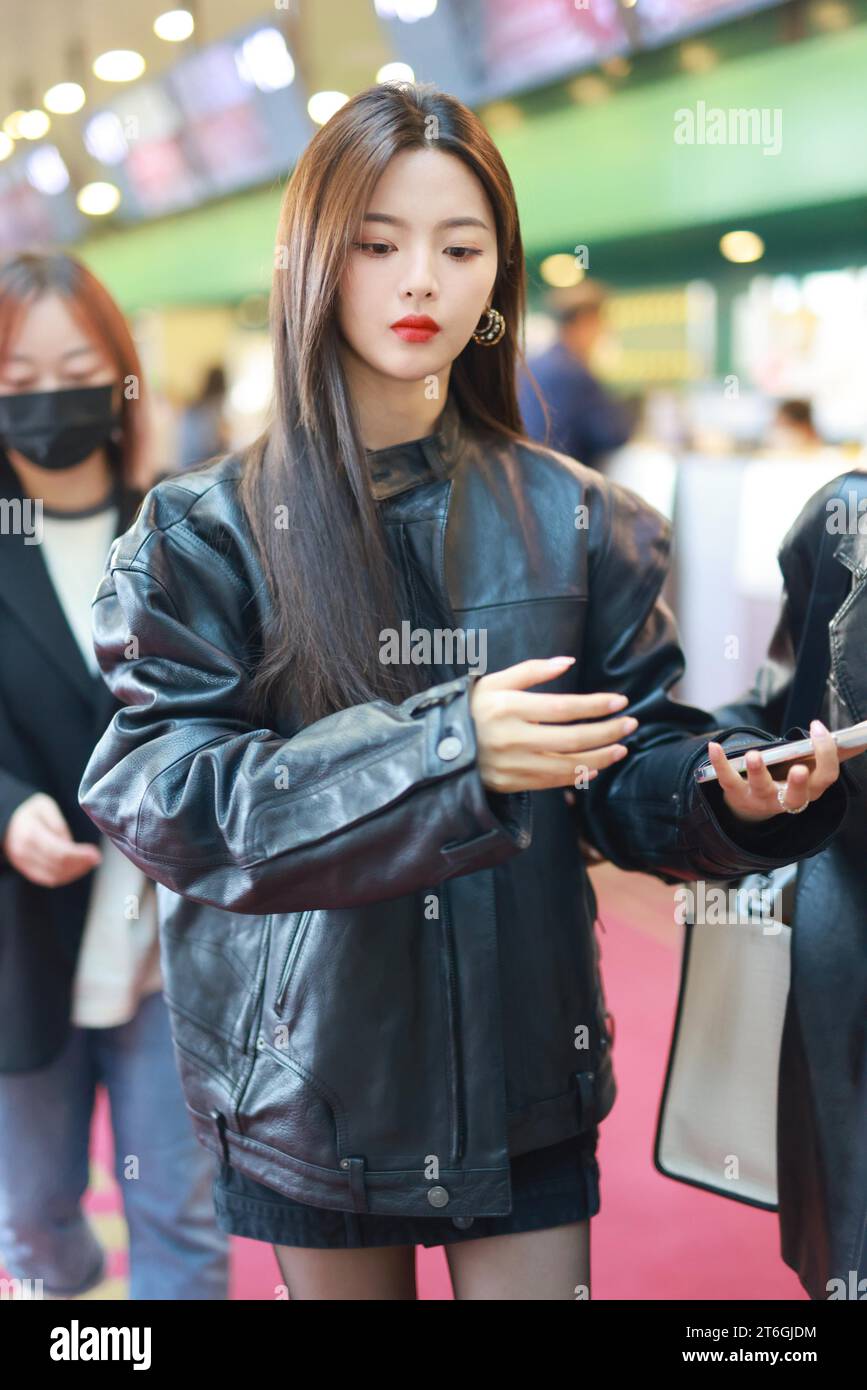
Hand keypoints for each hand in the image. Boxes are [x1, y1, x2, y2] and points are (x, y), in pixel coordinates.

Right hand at [2, 793, 101, 885]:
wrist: (8, 821)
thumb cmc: (30, 811)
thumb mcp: (45, 807)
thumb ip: (59, 825)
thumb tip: (70, 845)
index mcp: (30, 834)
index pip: (59, 852)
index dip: (80, 856)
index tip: (95, 853)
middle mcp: (25, 853)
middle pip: (58, 866)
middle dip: (81, 864)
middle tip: (96, 858)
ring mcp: (24, 864)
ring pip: (54, 877)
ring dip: (75, 872)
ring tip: (90, 862)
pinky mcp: (27, 870)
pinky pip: (48, 879)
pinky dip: (65, 876)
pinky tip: (78, 868)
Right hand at [469, 656, 638, 793]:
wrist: (439, 747)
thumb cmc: (472, 708)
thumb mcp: (494, 681)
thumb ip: (532, 670)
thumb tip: (568, 662)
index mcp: (509, 708)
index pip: (564, 708)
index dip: (596, 705)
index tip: (620, 701)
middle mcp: (513, 739)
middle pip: (573, 739)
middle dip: (608, 732)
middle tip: (631, 723)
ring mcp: (514, 765)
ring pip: (569, 765)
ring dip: (601, 758)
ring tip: (622, 747)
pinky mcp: (513, 784)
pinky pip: (555, 782)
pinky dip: (580, 774)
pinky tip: (597, 766)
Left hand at [706, 720, 859, 823]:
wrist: (754, 807)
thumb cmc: (790, 778)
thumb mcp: (813, 768)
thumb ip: (839, 751)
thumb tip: (866, 731)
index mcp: (812, 790)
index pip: (826, 777)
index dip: (825, 753)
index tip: (819, 728)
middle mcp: (789, 799)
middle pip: (798, 796)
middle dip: (798, 782)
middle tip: (797, 767)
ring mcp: (762, 799)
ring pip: (761, 789)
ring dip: (758, 772)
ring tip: (754, 754)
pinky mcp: (736, 794)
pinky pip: (728, 779)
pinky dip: (719, 762)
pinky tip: (713, 745)